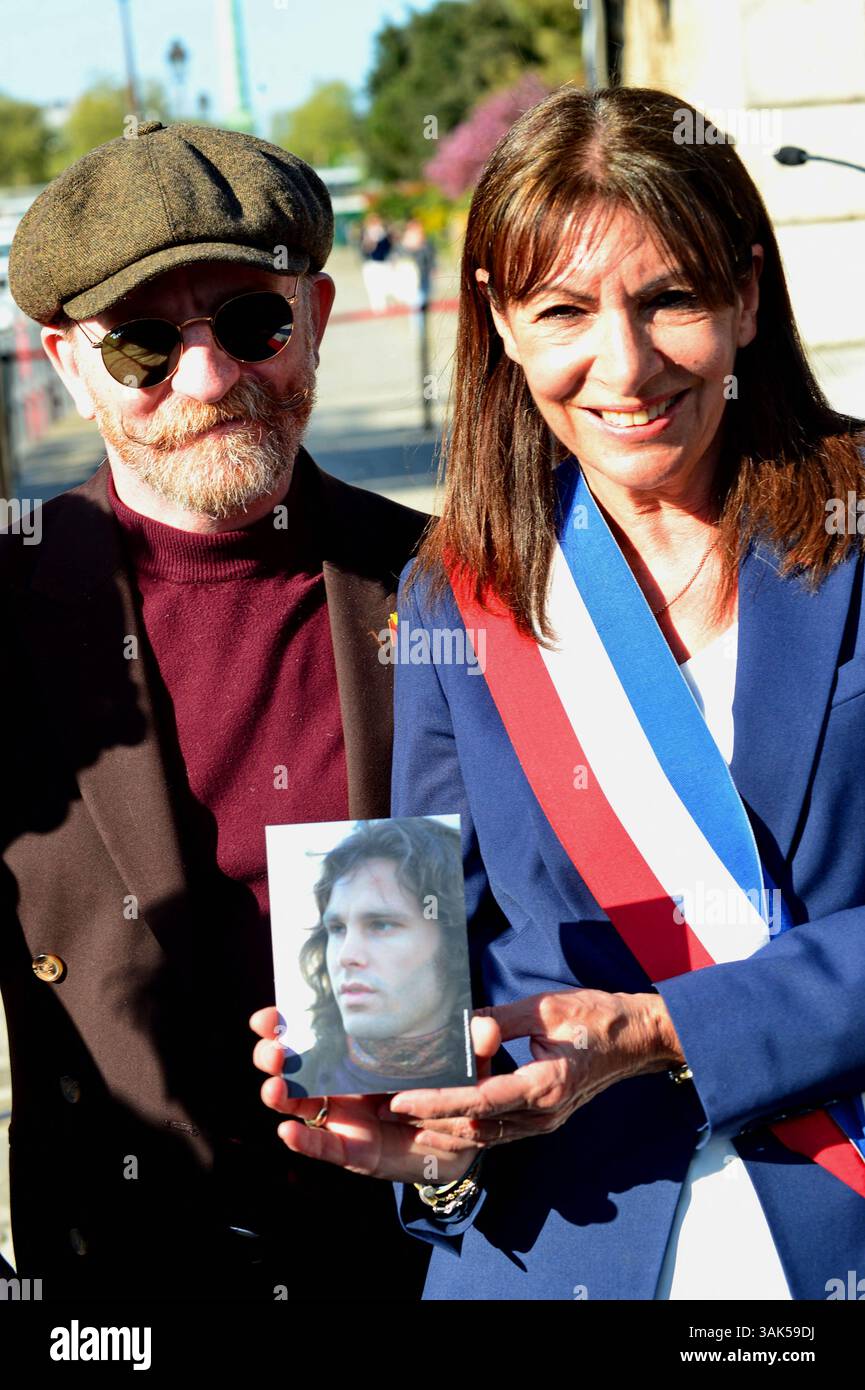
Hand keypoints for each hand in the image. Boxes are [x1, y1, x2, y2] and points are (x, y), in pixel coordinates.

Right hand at [249, 1006, 502, 1185]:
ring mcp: (342, 1118)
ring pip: (299, 1106)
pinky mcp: (352, 1150)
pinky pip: (324, 1147)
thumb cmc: (452, 1093)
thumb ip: (475, 1048)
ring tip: (274, 1088)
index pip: (313, 1034)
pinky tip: (288, 1133)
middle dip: (273, 1056)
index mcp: (356, 1054)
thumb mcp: (465, 1066)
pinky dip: (304, 1141)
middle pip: (294, 1067)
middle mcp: (340, 1083)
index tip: (269, 1014)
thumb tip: (486, 1026)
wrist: (461, 1145)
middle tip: (271, 1049)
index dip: (285, 1024)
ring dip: (280, 1096)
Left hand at [380, 988, 684, 1144]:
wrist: (639, 1037)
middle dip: (428, 1119)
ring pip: (484, 1134)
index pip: (478, 1101)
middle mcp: (543, 1113)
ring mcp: (545, 1121)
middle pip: (475, 1125)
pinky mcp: (544, 1118)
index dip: (437, 1101)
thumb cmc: (597, 1016)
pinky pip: (498, 1130)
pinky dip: (466, 1125)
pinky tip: (441, 1115)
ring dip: (444, 1126)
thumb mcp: (547, 1007)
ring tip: (403, 1115)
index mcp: (545, 1085)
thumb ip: (501, 1020)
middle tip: (386, 1109)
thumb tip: (460, 1028)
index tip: (401, 1099)